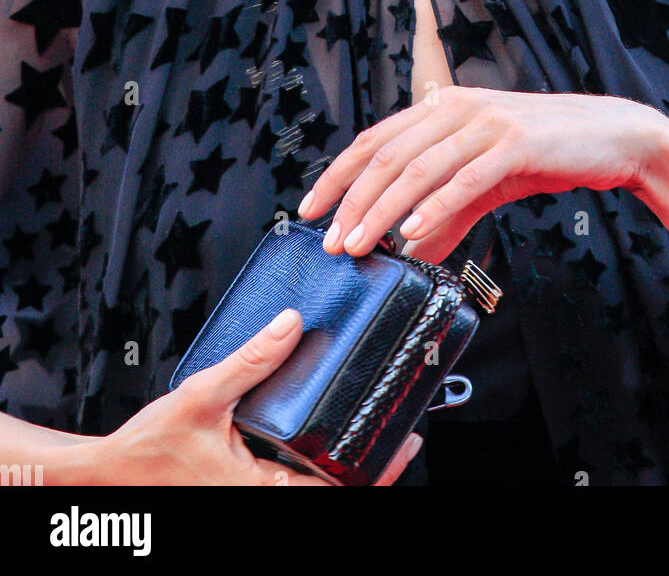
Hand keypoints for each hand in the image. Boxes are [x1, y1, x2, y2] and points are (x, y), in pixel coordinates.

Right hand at [89, 308, 421, 484]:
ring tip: (366, 421)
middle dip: (368, 461)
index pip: (337, 488)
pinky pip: (289, 476)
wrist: (110, 474)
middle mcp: (263, 497)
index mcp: (262, 489)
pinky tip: (316, 427)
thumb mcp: (202, 396)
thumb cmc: (148, 450)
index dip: (377, 468)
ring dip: (340, 459)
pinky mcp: (243, 485)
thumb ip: (250, 360)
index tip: (405, 440)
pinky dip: (311, 456)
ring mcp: (253, 494)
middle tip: (398, 428)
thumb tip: (290, 325)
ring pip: (312, 483)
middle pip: (332, 488)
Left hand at [297, 85, 668, 261]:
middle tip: (331, 241)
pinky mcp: (516, 142)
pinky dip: (437, 205)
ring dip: (384, 208)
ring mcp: (486, 121)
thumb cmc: (544, 155)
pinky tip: (415, 231)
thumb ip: (446, 212)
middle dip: (352, 200)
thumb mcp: (484, 183)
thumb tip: (409, 249)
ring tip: (361, 243)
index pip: (375, 141)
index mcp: (442, 108)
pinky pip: (466, 177)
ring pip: (420, 166)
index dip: (337, 175)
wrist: (613, 137)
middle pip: (388, 154)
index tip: (309, 211)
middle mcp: (457, 107)